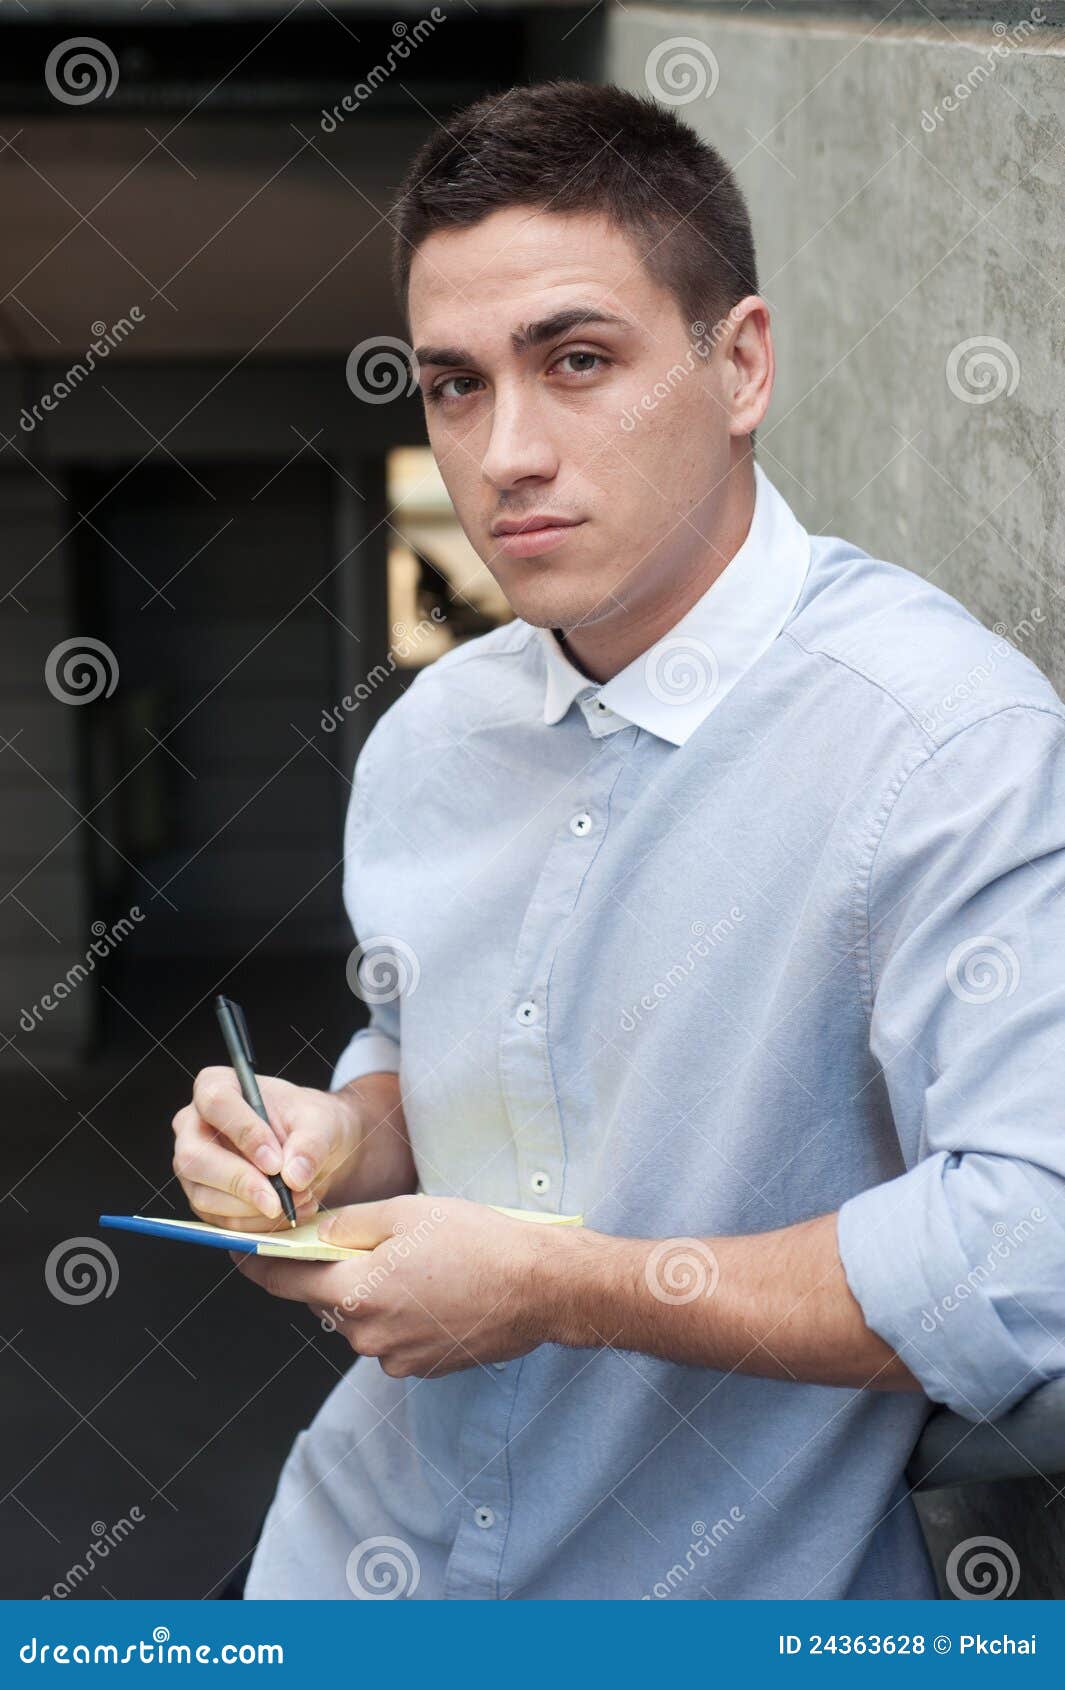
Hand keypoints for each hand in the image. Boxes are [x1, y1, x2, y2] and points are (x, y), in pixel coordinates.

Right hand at [171, 1067, 360, 1231]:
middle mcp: (194, 1126)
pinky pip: (219, 1223)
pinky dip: (256, 1225)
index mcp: (216, 1086)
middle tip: (280, 1200)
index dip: (244, 1132)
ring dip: (252, 1209)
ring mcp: (195, 1167)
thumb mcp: (322, 1122)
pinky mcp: (204, 1199)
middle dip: (240, 1183)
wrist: (313, 1150)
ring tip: (297, 1201)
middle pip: (195, 1157)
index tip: (276, 1162)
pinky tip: (288, 1213)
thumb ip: (311, 1143)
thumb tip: (293, 1176)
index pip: (216, 1103)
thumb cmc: (310, 1123)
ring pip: (204, 1196)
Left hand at [230, 1194, 582, 1375]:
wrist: (540, 1287)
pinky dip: (399, 1313)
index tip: (239, 1252)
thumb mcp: (408, 1213)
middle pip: (326, 1299)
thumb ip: (351, 1224)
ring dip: (372, 1292)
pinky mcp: (420, 1367)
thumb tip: (315, 1232)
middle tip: (367, 1239)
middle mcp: (367, 1333)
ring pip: (360, 1317)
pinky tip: (434, 1289)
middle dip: (334, 1270)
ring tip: (418, 1263)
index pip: (285, 1282)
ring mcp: (394, 1357)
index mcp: (357, 1291)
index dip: (258, 1264)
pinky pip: (390, 1336)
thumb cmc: (480, 1242)